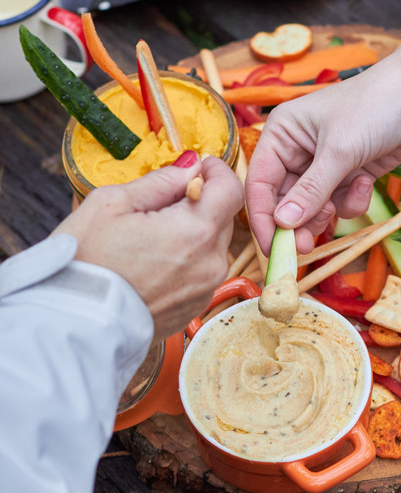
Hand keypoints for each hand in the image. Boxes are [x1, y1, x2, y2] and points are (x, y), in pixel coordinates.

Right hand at [53, 153, 243, 339]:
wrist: (77, 325)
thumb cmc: (87, 263)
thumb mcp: (113, 204)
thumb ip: (160, 182)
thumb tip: (189, 166)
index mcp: (195, 232)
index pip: (231, 189)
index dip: (217, 171)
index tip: (198, 167)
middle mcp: (210, 262)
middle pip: (223, 217)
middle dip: (200, 202)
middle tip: (160, 203)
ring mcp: (206, 289)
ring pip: (212, 245)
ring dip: (193, 232)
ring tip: (151, 237)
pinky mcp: (196, 307)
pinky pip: (202, 272)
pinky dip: (187, 260)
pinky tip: (152, 263)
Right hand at [245, 0, 400, 255]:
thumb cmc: (375, 105)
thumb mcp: (339, 151)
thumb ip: (310, 192)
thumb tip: (283, 224)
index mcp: (282, 134)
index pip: (259, 183)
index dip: (262, 217)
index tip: (271, 248)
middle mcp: (298, 150)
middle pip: (285, 200)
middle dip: (297, 223)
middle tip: (305, 247)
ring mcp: (326, 163)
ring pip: (314, 206)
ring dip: (327, 213)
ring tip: (339, 209)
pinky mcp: (351, 173)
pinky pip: (340, 202)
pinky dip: (352, 201)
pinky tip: (365, 182)